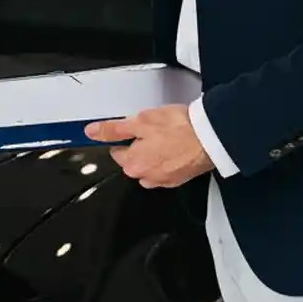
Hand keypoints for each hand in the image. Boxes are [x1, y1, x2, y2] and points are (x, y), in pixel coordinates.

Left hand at [85, 105, 214, 188]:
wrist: (211, 137)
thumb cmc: (178, 128)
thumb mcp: (139, 122)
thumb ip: (113, 129)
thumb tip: (91, 132)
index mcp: (133, 165)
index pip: (117, 152)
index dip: (123, 137)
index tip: (132, 128)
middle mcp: (148, 177)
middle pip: (134, 160)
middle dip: (140, 145)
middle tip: (153, 129)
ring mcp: (166, 180)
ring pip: (151, 164)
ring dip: (155, 153)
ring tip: (167, 136)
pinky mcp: (181, 178)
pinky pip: (168, 167)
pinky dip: (170, 158)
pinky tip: (177, 145)